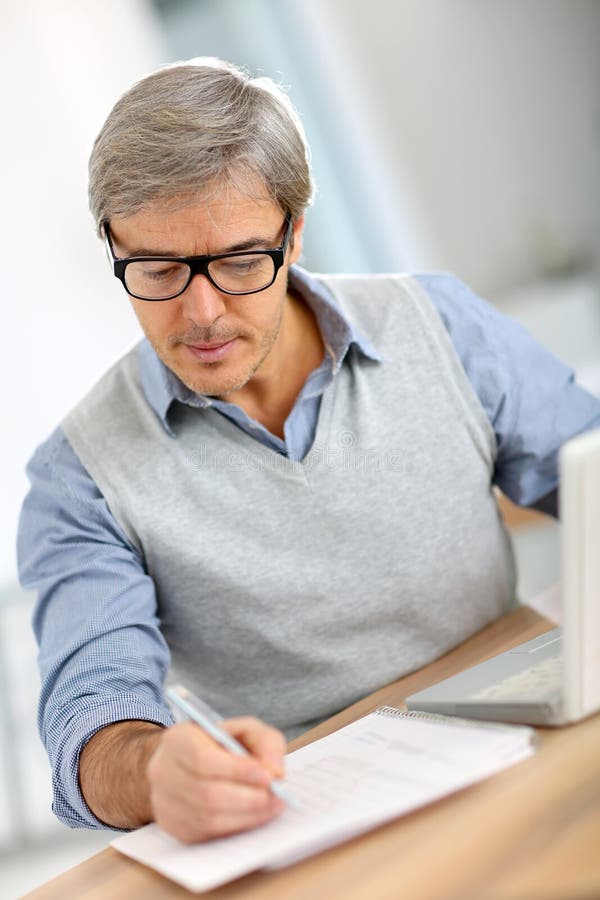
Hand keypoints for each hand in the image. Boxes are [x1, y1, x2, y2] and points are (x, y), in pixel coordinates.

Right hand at [146, 717, 286, 842]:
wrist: (185, 764)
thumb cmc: (220, 744)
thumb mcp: (244, 730)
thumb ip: (265, 743)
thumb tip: (275, 772)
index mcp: (178, 739)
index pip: (204, 759)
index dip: (237, 771)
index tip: (268, 777)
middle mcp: (163, 771)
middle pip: (207, 793)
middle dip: (248, 798)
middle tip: (277, 797)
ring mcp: (164, 802)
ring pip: (208, 817)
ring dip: (247, 816)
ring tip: (272, 807)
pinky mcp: (172, 826)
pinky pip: (206, 833)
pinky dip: (236, 827)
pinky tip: (254, 817)